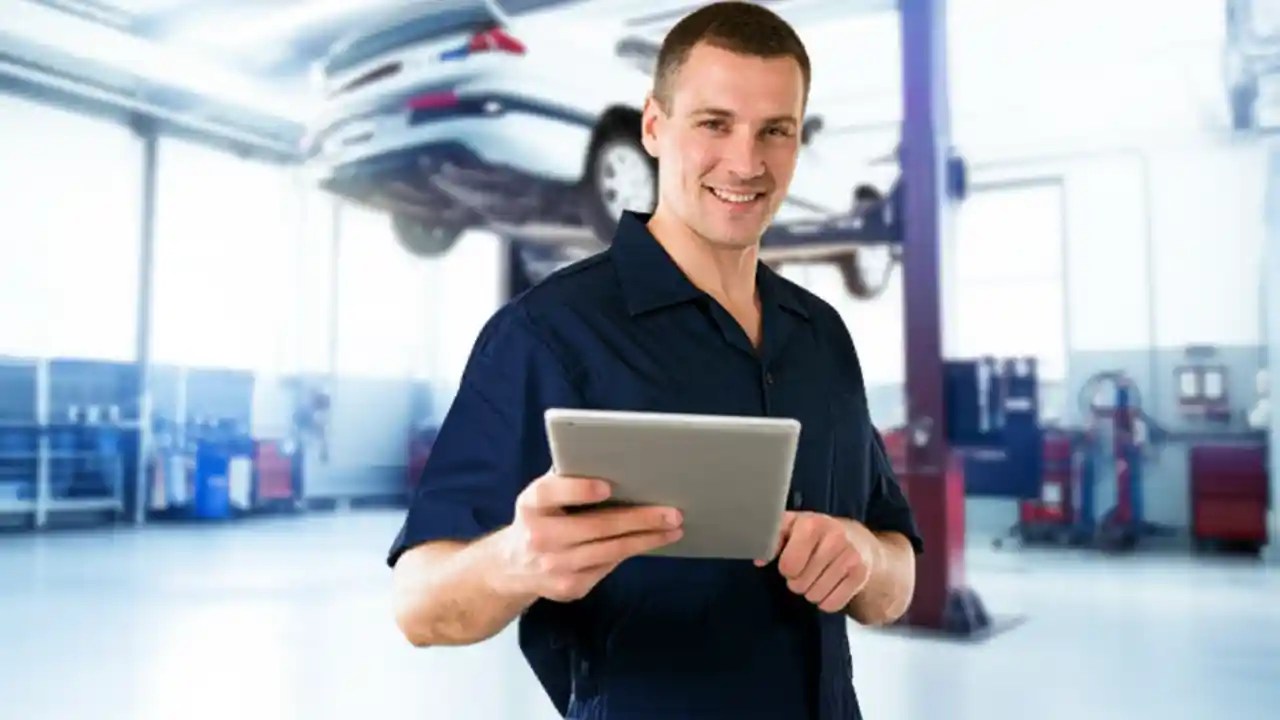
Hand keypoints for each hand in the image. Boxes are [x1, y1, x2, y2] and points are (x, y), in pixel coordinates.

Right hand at [495, 470, 683, 602]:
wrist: (514, 565)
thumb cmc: (542, 516)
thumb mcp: (543, 494)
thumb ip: (568, 476)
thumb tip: (615, 454)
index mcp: (532, 504)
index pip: (552, 493)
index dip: (579, 489)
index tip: (608, 486)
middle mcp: (540, 536)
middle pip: (595, 526)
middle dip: (639, 519)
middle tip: (673, 512)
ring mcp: (555, 566)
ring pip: (610, 551)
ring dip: (647, 539)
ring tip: (674, 528)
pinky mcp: (570, 587)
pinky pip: (609, 566)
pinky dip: (633, 551)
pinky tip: (653, 541)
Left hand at [758, 511, 877, 613]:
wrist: (857, 538)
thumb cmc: (816, 534)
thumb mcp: (792, 526)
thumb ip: (772, 540)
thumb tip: (759, 560)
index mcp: (811, 523)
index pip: (788, 565)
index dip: (785, 567)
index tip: (790, 560)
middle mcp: (834, 537)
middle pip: (799, 584)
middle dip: (797, 581)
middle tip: (806, 569)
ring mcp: (850, 556)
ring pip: (814, 596)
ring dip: (811, 591)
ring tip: (818, 575)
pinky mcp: (861, 575)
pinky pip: (831, 604)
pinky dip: (826, 601)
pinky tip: (830, 584)